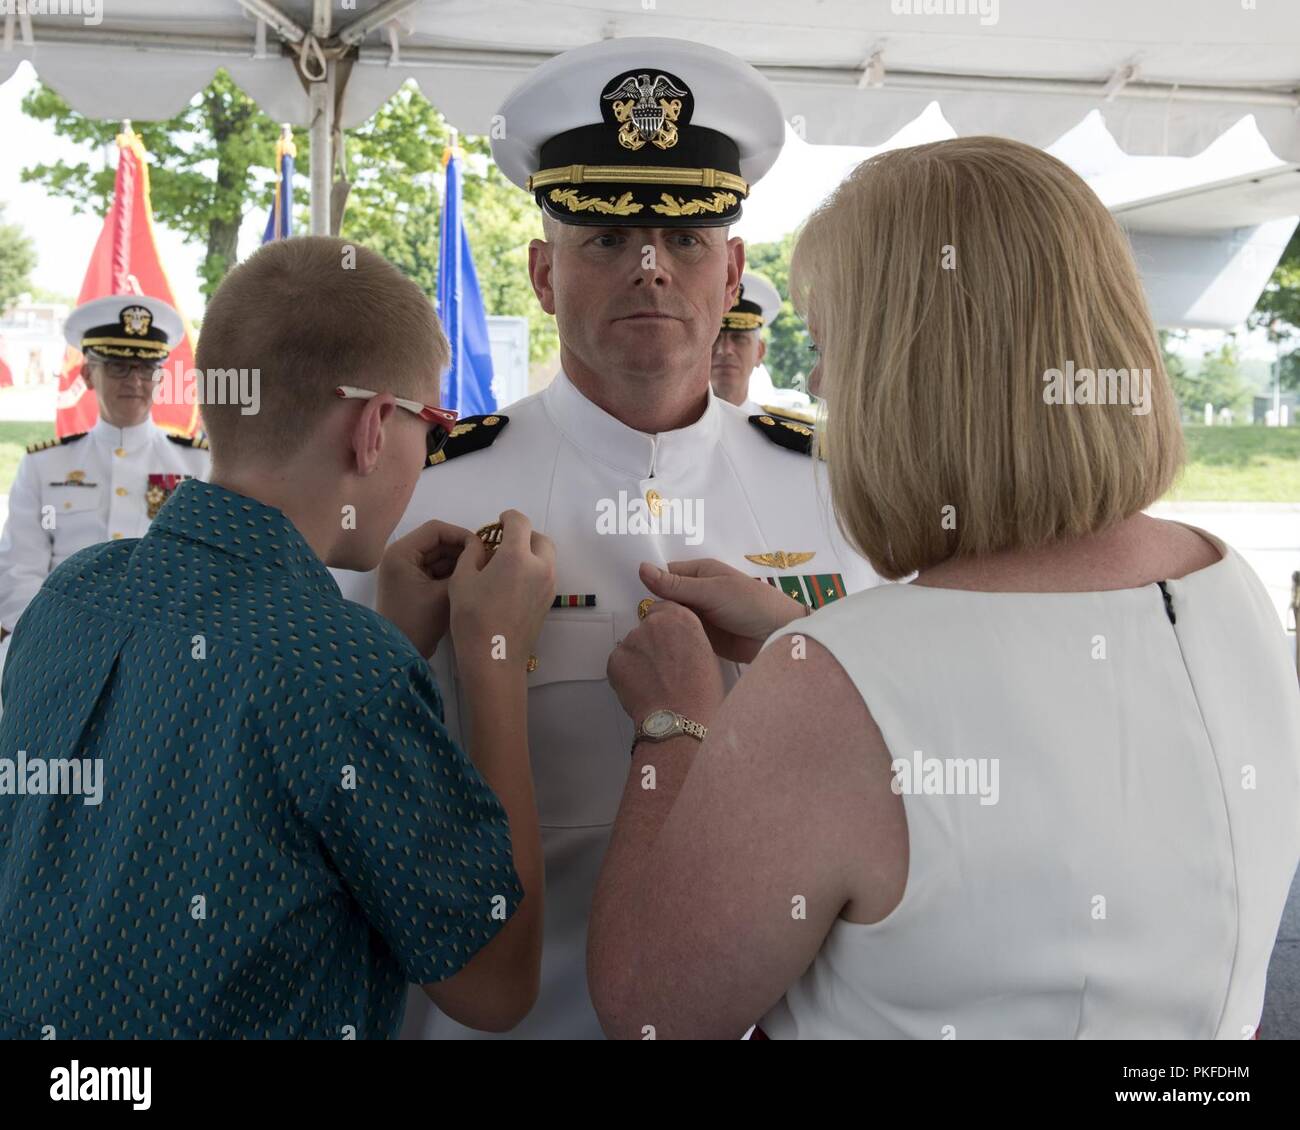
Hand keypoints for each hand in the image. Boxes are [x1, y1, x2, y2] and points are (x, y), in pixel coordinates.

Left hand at [377, 519, 474, 656]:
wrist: (399, 653)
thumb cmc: (419, 621)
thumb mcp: (445, 592)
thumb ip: (465, 568)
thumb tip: (482, 552)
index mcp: (402, 553)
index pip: (435, 530)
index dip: (461, 535)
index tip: (482, 547)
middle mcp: (400, 557)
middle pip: (436, 542)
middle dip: (461, 549)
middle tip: (485, 560)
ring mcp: (404, 570)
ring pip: (437, 556)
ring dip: (457, 561)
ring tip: (480, 570)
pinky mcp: (410, 583)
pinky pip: (434, 570)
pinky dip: (450, 573)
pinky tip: (468, 580)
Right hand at [449, 509, 555, 670]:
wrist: (494, 658)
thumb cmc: (472, 618)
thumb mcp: (462, 580)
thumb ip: (472, 553)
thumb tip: (481, 544)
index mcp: (517, 556)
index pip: (520, 522)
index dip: (508, 517)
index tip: (498, 522)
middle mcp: (540, 567)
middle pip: (540, 538)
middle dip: (524, 534)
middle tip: (504, 542)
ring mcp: (548, 585)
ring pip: (546, 557)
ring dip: (531, 552)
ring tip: (508, 563)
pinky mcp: (549, 601)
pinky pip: (546, 574)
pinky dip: (534, 569)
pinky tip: (513, 582)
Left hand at [606, 600, 725, 729]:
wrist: (680, 718)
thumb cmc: (699, 694)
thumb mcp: (705, 653)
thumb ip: (686, 638)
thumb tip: (676, 644)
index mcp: (680, 617)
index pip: (663, 609)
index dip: (665, 629)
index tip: (667, 641)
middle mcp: (653, 623)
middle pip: (646, 628)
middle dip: (651, 645)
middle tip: (663, 669)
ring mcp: (631, 640)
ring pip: (632, 646)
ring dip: (639, 660)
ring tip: (654, 683)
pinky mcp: (615, 658)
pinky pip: (619, 663)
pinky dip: (626, 674)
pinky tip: (642, 688)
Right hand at [638, 558, 809, 663]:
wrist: (776, 635)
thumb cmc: (749, 604)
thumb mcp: (710, 591)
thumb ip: (675, 585)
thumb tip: (641, 568)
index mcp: (698, 573)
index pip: (664, 575)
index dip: (649, 586)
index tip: (633, 601)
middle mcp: (695, 593)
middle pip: (664, 599)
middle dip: (653, 610)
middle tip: (637, 626)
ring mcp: (698, 616)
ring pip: (670, 619)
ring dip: (661, 627)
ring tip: (643, 639)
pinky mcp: (701, 637)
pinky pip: (680, 636)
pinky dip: (671, 641)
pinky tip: (656, 648)